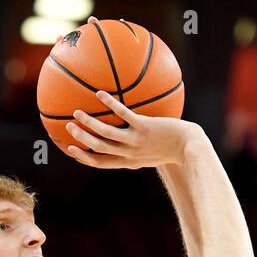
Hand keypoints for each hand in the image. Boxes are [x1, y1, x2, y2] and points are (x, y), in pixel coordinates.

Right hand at [65, 90, 198, 169]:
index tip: (71, 149)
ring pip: (107, 134)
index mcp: (128, 162)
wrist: (189, 148)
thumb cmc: (170, 149)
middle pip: (99, 148)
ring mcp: (136, 141)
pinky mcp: (145, 127)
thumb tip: (124, 138)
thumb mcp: (150, 154)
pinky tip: (100, 94)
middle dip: (82, 139)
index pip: (101, 162)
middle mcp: (129, 154)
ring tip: (77, 112)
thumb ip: (135, 149)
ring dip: (90, 123)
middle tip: (67, 128)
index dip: (84, 157)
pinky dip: (110, 105)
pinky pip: (124, 115)